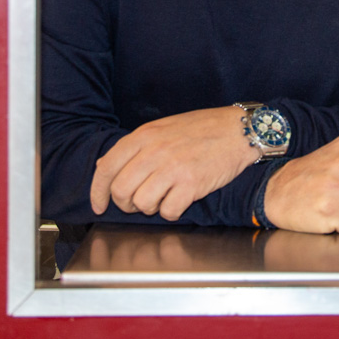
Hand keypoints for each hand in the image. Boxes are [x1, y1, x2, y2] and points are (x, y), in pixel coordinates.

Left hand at [90, 106, 257, 220]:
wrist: (240, 130)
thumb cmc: (204, 128)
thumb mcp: (164, 127)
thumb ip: (136, 146)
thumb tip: (104, 166)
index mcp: (146, 135)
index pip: (107, 167)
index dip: (98, 191)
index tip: (100, 204)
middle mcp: (155, 151)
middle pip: (122, 191)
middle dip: (127, 204)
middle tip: (140, 201)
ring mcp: (173, 168)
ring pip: (142, 204)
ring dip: (151, 207)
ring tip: (166, 195)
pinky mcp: (191, 184)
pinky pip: (168, 211)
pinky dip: (172, 210)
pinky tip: (182, 198)